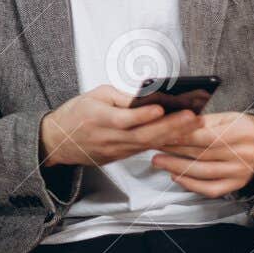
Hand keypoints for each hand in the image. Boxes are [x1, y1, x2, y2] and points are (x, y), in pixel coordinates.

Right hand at [40, 85, 202, 167]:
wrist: (58, 142)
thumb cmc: (76, 114)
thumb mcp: (93, 96)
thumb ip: (119, 97)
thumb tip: (146, 96)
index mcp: (98, 118)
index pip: (123, 119)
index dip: (142, 115)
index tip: (160, 108)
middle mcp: (109, 138)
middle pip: (143, 134)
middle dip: (170, 126)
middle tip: (193, 116)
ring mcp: (116, 150)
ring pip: (149, 144)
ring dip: (173, 135)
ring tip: (195, 124)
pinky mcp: (121, 156)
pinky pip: (146, 148)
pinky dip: (164, 142)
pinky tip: (183, 134)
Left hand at [151, 111, 253, 196]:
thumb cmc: (243, 127)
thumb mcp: (227, 117)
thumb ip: (204, 122)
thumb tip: (176, 123)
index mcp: (240, 133)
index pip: (204, 137)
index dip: (180, 136)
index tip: (160, 133)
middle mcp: (242, 155)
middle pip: (201, 154)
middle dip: (173, 150)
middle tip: (151, 145)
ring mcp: (240, 173)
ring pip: (203, 173)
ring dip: (176, 167)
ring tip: (157, 161)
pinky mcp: (238, 185)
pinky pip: (211, 189)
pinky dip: (191, 185)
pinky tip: (175, 177)